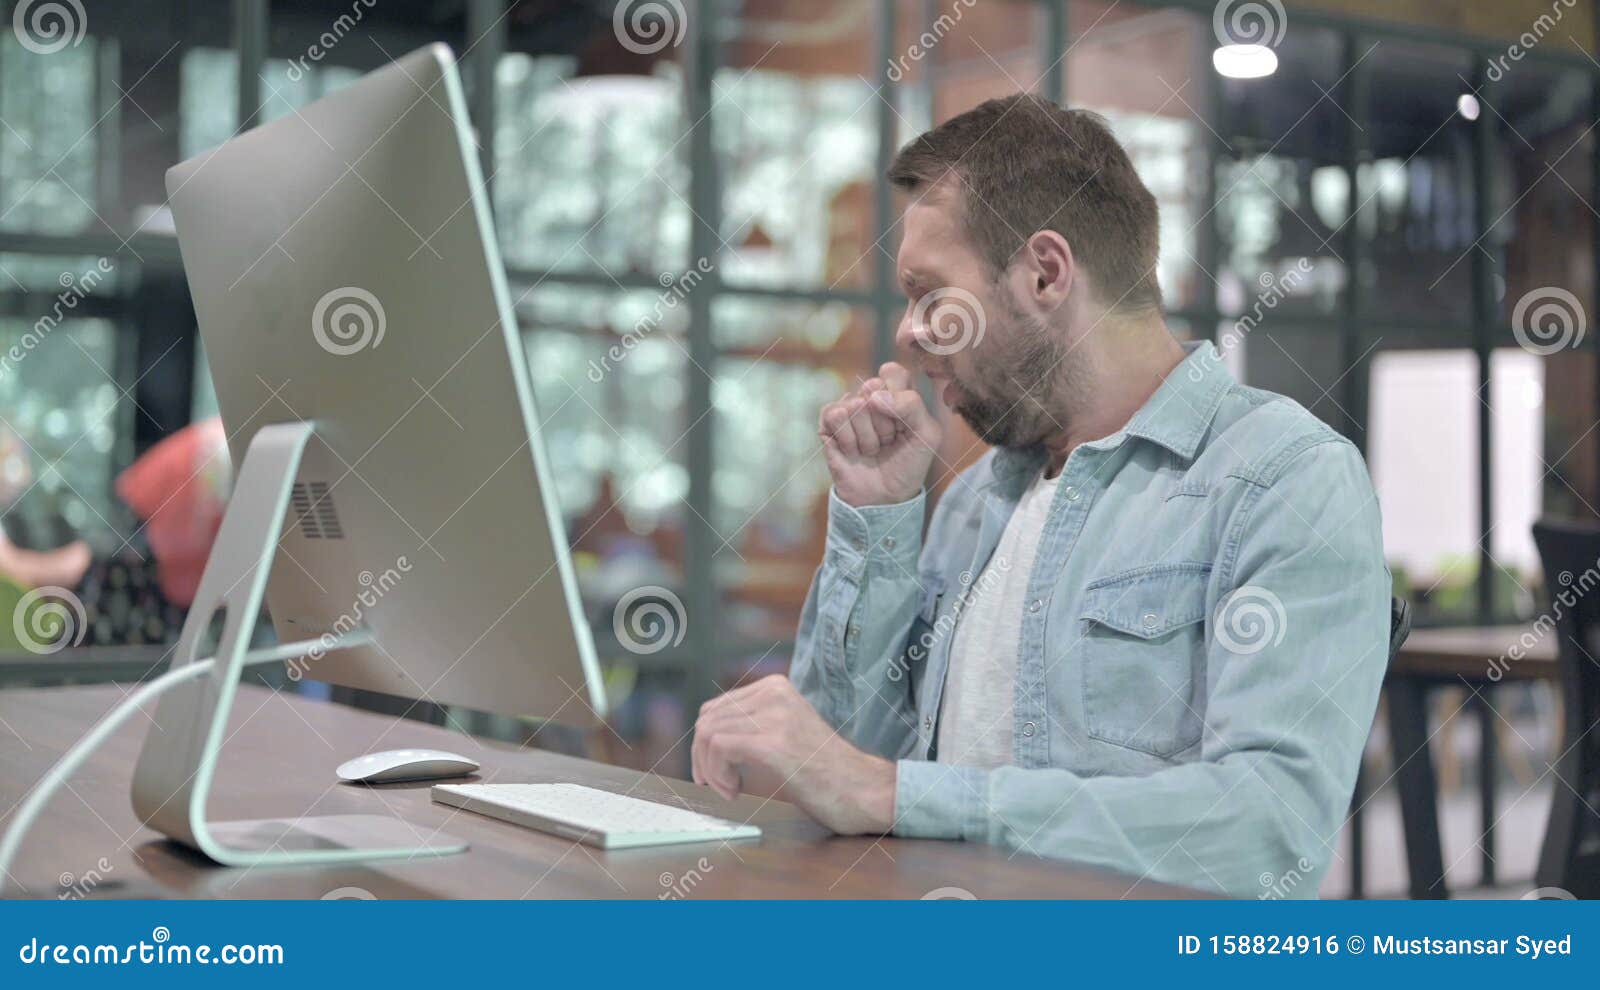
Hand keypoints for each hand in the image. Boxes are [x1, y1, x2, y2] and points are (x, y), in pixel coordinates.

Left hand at [691, 675, 895, 834]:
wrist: (863, 790)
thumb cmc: (825, 772)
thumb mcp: (785, 733)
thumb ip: (753, 726)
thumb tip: (704, 737)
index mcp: (776, 687)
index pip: (715, 708)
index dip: (704, 744)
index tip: (716, 772)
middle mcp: (774, 693)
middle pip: (707, 719)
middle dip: (702, 757)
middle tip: (718, 785)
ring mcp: (775, 716)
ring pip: (708, 734)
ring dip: (710, 769)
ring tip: (730, 789)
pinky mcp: (774, 742)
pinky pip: (719, 748)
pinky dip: (718, 774)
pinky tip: (735, 790)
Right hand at [818, 362, 940, 507]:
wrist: (885, 498)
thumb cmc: (909, 465)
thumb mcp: (928, 436)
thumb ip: (912, 406)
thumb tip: (874, 397)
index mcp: (897, 393)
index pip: (893, 372)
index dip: (899, 398)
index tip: (906, 424)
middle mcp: (871, 396)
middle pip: (873, 389)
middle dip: (885, 423)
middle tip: (889, 440)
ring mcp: (848, 408)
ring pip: (854, 405)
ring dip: (867, 437)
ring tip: (872, 449)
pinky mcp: (828, 423)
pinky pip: (835, 415)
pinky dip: (848, 440)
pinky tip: (854, 451)